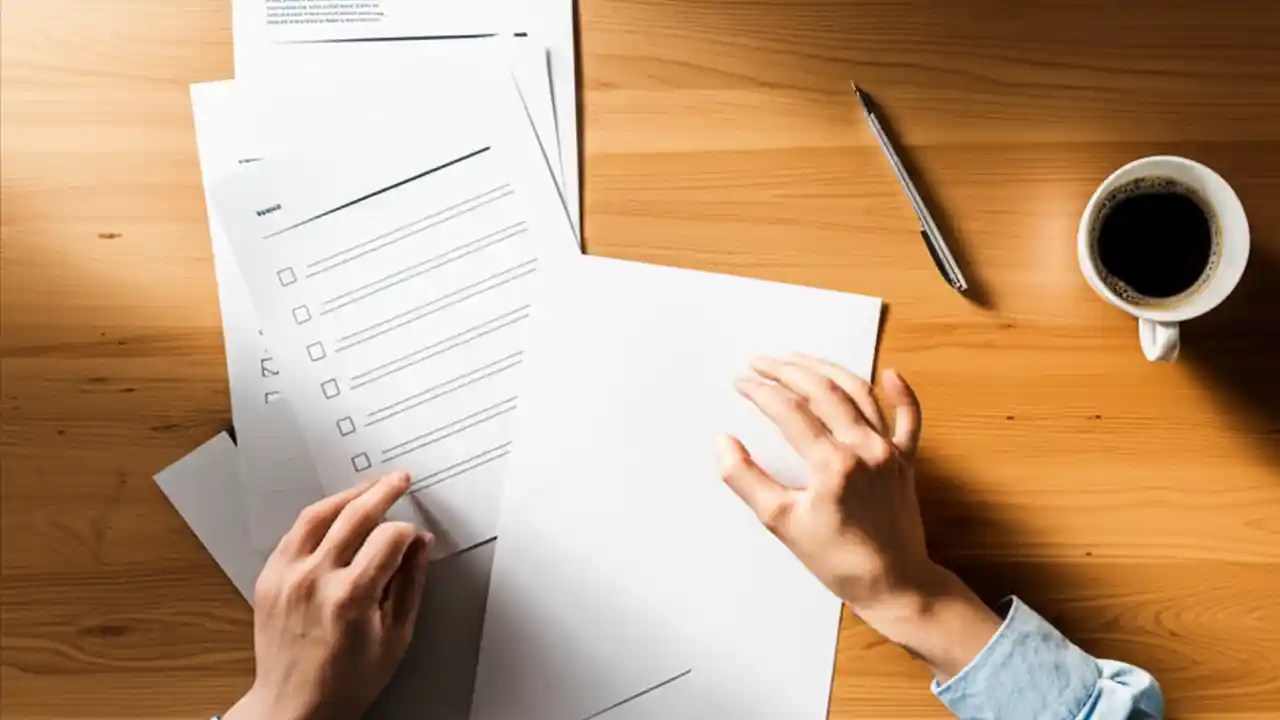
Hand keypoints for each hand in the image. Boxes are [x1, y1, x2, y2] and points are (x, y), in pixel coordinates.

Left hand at [225, 472, 432, 719]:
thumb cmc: (346, 681)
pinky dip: (317, 516)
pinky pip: (294, 532)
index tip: (414, 536)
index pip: (389, 537)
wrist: (294, 706)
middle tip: (398, 481)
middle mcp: (315, 580)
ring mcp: (287, 576)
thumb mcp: (395, 637)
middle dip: (383, 491)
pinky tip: (333, 513)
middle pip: (354, 514)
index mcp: (350, 597)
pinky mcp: (269, 578)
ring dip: (347, 495)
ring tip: (368, 488)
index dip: (408, 531)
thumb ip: (410, 584)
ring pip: (318, 513)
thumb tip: (420, 545)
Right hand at [720, 356, 998, 680]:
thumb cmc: (837, 560)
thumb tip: (723, 443)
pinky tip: (890, 374)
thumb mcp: (781, 523)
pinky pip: (909, 418)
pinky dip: (901, 394)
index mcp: (832, 464)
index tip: (740, 381)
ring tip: (800, 357)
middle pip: (822, 391)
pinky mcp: (906, 460)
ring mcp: (888, 451)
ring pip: (858, 393)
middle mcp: (864, 448)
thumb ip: (746, 479)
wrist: (893, 585)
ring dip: (827, 369)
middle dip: (786, 369)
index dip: (760, 391)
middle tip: (760, 361)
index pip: (788, 410)